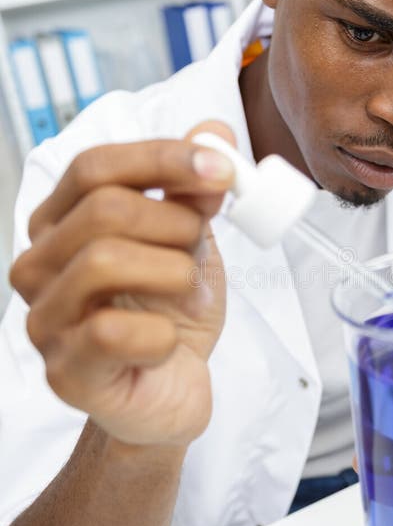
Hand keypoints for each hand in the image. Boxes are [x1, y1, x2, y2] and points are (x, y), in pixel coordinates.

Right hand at [10, 121, 235, 447]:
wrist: (169, 392)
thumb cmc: (169, 313)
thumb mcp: (190, 242)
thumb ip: (193, 189)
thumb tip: (213, 133)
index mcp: (62, 222)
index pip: (94, 167)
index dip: (162, 159)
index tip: (221, 168)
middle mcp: (39, 265)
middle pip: (104, 209)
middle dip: (176, 224)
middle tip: (200, 250)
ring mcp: (45, 319)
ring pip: (106, 260)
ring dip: (174, 274)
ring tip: (189, 296)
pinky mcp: (66, 370)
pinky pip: (115, 331)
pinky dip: (163, 332)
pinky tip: (168, 341)